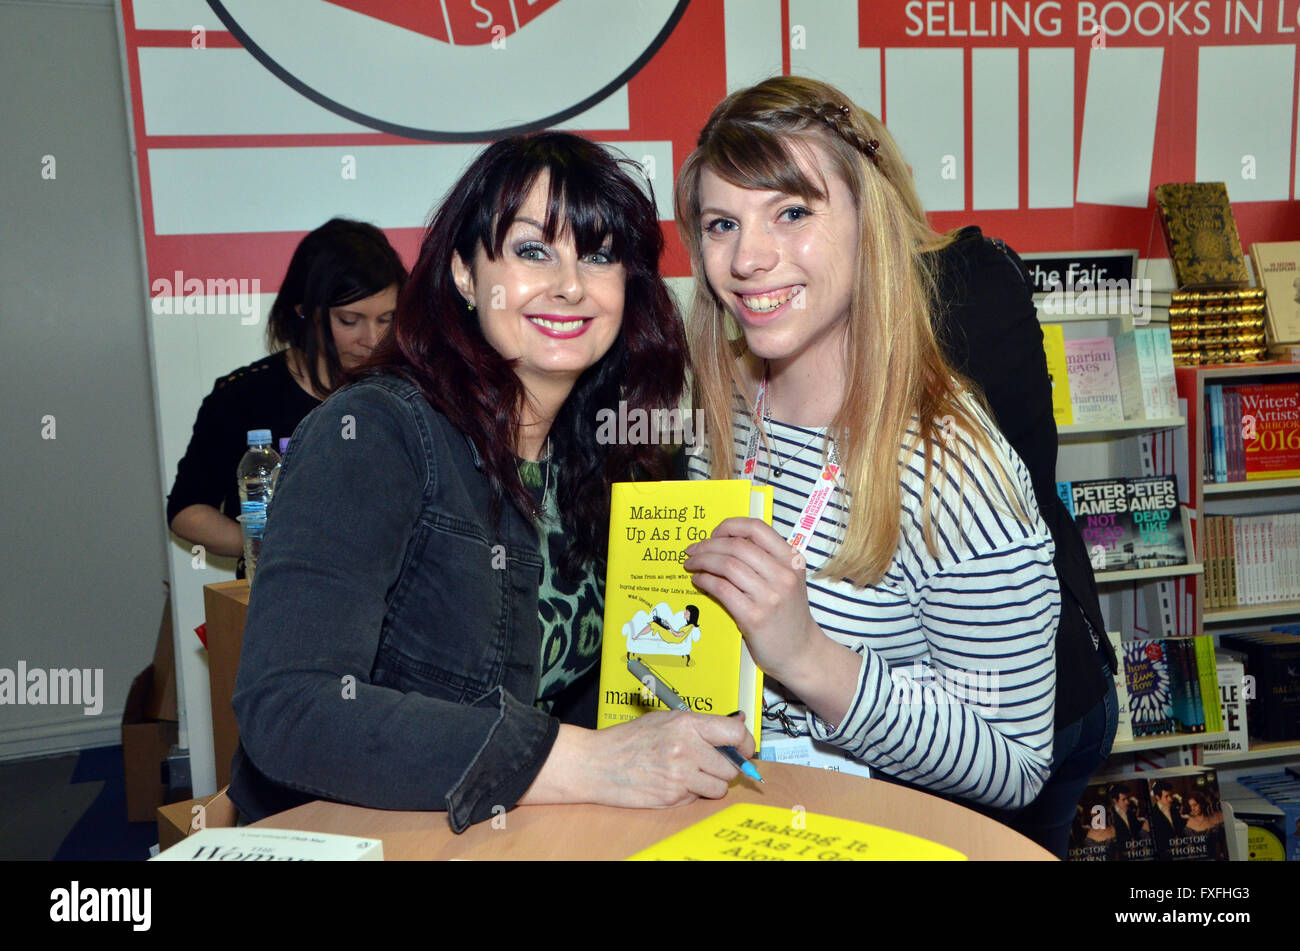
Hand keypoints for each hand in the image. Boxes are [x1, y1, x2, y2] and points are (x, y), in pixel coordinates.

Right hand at [574, 710, 755, 808]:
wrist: (597, 763)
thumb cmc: (628, 739)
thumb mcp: (664, 720)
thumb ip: (700, 725)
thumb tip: (735, 725)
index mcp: (686, 724)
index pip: (734, 733)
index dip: (746, 742)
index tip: (745, 748)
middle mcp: (686, 749)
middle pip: (731, 766)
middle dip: (725, 767)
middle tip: (711, 763)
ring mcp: (680, 775)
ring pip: (719, 787)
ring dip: (711, 784)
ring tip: (691, 774)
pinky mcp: (672, 797)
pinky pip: (697, 798)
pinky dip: (691, 794)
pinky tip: (673, 783)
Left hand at [683, 517, 820, 682]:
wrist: (801, 652)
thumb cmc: (789, 614)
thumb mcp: (787, 579)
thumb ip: (765, 559)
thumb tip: (724, 542)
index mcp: (792, 560)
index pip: (756, 528)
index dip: (729, 526)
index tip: (714, 533)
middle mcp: (783, 575)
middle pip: (736, 545)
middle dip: (707, 545)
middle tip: (692, 550)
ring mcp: (769, 596)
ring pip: (726, 565)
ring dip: (702, 561)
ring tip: (692, 565)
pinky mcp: (754, 616)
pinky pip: (721, 588)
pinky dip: (704, 580)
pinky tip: (699, 581)